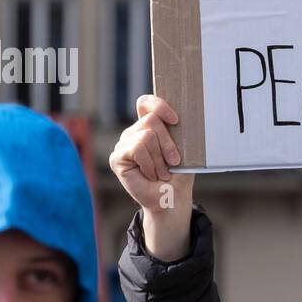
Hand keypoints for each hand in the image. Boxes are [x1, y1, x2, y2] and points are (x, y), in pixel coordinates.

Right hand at [109, 95, 195, 261]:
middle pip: (151, 120)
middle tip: (173, 163)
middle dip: (168, 144)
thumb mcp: (184, 150)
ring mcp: (123, 143)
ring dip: (159, 158)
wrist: (172, 198)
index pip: (146, 103)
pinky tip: (151, 175)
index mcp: (150, 127)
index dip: (158, 105)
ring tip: (161, 172)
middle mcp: (134, 132)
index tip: (176, 120)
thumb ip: (178, 132)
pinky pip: (136, 148)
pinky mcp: (117, 157)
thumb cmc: (179, 174)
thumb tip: (182, 118)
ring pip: (146, 135)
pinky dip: (149, 164)